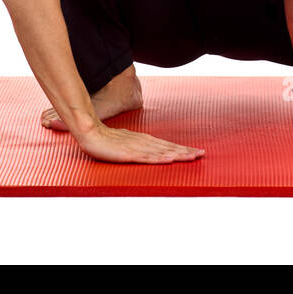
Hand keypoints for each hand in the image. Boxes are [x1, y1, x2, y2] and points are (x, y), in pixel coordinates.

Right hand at [74, 122, 204, 163]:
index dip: (183, 149)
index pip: (167, 145)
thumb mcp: (127, 142)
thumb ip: (139, 146)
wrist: (91, 133)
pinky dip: (159, 159)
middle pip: (169, 148)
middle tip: (202, 154)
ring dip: (178, 155)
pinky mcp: (128, 153)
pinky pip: (146, 157)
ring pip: (162, 152)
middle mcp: (144, 142)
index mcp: (144, 140)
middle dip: (186, 151)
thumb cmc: (107, 139)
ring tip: (192, 157)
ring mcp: (137, 147)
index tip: (197, 152)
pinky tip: (169, 160)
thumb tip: (152, 149)